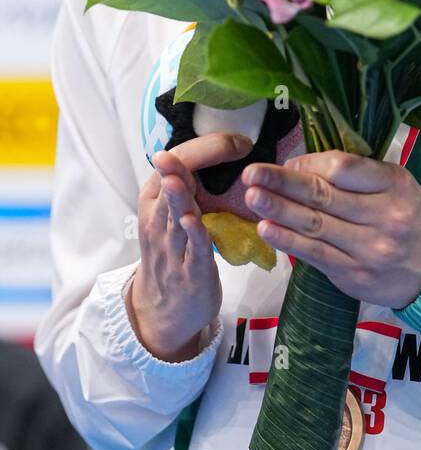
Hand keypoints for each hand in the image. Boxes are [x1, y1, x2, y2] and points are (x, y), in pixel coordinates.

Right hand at [128, 132, 252, 360]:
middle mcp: (159, 222)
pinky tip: (193, 220)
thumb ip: (186, 184)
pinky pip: (192, 250)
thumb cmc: (175, 253)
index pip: (173, 165)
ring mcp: (172, 248)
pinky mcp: (191, 273)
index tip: (235, 141)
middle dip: (182, 166)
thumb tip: (215, 145)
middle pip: (168, 188)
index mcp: (156, 202)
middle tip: (188, 148)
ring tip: (177, 178)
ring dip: (177, 198)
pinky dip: (193, 234)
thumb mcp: (172, 215)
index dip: (202, 150)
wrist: (165, 309)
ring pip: (173, 218)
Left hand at [240, 151, 420, 309]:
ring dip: (279, 211)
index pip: (344, 168)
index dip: (309, 164)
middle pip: (324, 196)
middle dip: (283, 183)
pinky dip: (288, 241)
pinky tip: (266, 229)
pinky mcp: (354, 275)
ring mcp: (368, 249)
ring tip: (251, 197)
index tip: (286, 162)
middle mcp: (383, 216)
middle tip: (252, 173)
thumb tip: (299, 166)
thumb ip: (354, 174)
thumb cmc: (408, 214)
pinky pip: (315, 255)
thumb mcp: (394, 183)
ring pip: (315, 226)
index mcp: (393, 184)